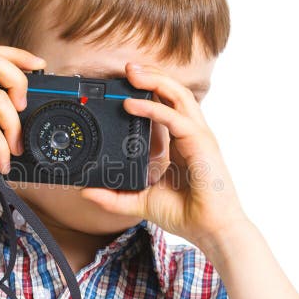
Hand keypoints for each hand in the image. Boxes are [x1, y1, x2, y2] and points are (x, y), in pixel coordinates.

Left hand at [79, 62, 248, 247]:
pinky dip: (153, 108)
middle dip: (151, 76)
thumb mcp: (141, 201)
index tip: (124, 85)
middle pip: (173, 92)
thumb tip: (87, 192)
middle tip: (126, 68)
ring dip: (154, 80)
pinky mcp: (200, 143)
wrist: (210, 230)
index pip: (166, 105)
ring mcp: (197, 136)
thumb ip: (115, 197)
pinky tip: (132, 104)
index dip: (148, 91)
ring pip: (178, 95)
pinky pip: (174, 118)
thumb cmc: (186, 214)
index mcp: (180, 143)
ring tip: (130, 73)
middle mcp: (190, 134)